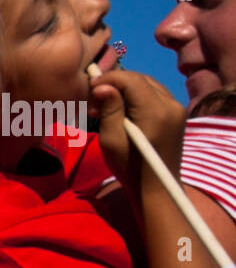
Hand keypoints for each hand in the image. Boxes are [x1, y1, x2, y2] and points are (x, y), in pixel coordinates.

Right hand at [90, 68, 186, 187]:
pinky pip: (156, 94)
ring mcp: (177, 108)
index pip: (131, 80)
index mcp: (156, 111)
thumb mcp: (112, 141)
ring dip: (126, 87)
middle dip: (116, 82)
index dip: (109, 78)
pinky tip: (123, 107)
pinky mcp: (177, 114)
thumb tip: (102, 86)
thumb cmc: (130, 168)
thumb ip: (110, 110)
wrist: (157, 189)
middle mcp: (171, 105)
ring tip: (106, 103)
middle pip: (141, 79)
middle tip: (94, 98)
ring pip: (149, 84)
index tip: (89, 86)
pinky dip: (138, 94)